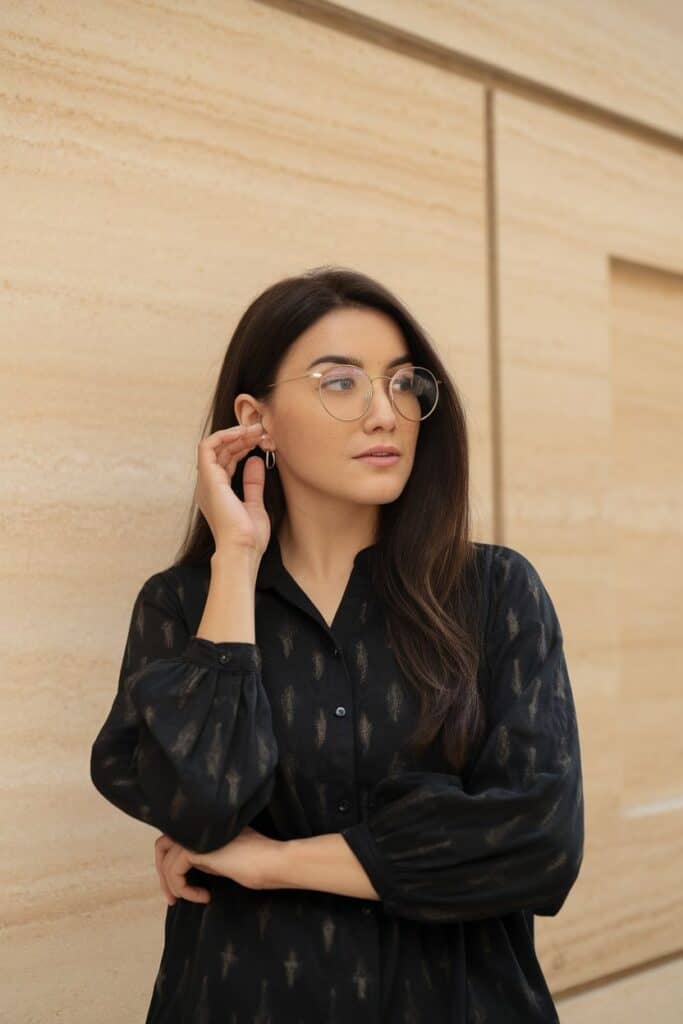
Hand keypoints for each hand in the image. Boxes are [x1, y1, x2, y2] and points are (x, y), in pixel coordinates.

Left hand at [154, 826, 285, 904]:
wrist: (274, 862)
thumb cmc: (259, 863)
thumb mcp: (227, 856)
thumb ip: (208, 854)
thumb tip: (190, 864)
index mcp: (205, 827)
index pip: (173, 840)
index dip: (170, 864)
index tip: (179, 889)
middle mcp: (199, 827)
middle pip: (162, 846)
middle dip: (163, 874)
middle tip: (172, 899)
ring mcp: (198, 836)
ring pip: (166, 860)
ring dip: (172, 886)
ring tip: (190, 899)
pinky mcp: (198, 849)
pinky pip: (175, 870)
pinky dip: (183, 888)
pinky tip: (205, 896)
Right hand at [194, 423, 271, 555]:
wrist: (242, 549)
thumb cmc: (249, 536)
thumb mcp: (255, 504)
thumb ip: (253, 483)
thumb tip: (255, 462)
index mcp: (218, 493)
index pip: (226, 461)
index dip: (242, 447)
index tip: (261, 441)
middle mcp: (209, 486)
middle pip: (222, 452)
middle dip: (241, 438)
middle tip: (260, 431)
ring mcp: (207, 482)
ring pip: (215, 446)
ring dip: (235, 434)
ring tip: (255, 429)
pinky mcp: (209, 479)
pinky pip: (208, 447)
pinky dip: (223, 436)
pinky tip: (242, 433)